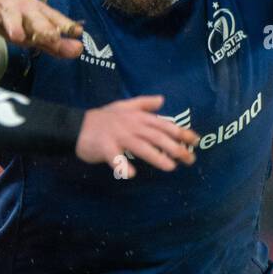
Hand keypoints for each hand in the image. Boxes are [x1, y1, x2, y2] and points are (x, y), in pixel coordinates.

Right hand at [0, 0, 82, 57]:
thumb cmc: (17, 21)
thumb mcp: (35, 33)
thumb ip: (56, 44)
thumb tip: (79, 50)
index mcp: (39, 12)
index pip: (55, 19)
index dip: (66, 25)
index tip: (77, 32)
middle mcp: (25, 8)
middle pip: (35, 18)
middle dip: (43, 27)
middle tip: (52, 37)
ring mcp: (6, 8)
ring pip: (12, 17)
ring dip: (15, 25)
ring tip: (17, 37)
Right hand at [76, 97, 197, 177]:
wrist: (76, 126)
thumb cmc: (102, 118)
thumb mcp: (123, 106)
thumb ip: (143, 104)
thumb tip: (162, 100)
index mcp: (138, 117)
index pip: (164, 125)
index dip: (181, 132)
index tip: (196, 141)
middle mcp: (131, 126)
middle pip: (157, 137)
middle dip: (175, 148)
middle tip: (189, 159)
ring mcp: (118, 137)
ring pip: (140, 147)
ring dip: (156, 157)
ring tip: (170, 167)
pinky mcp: (105, 148)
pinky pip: (115, 158)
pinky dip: (122, 166)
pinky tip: (130, 174)